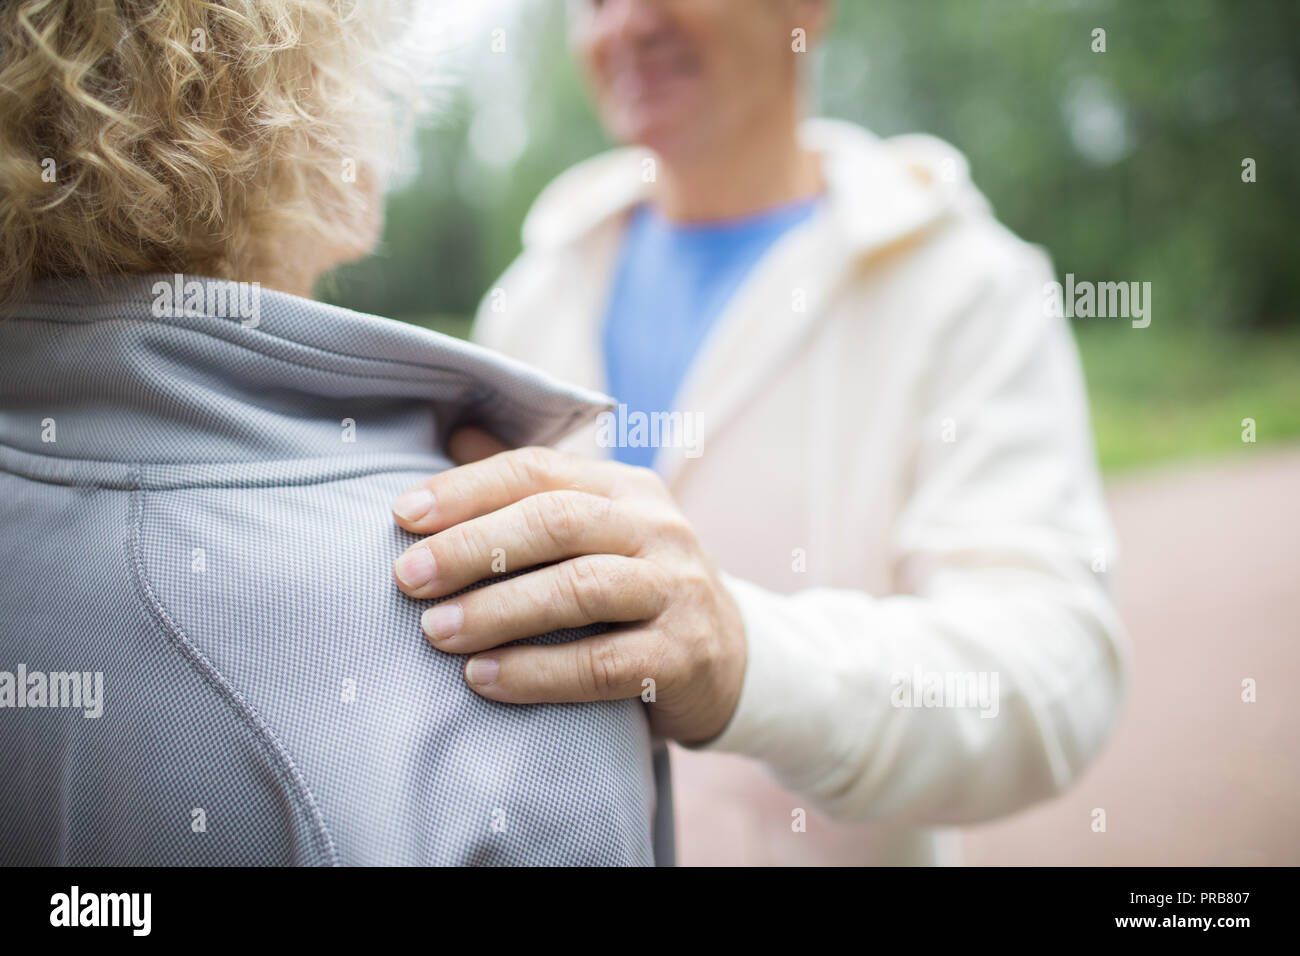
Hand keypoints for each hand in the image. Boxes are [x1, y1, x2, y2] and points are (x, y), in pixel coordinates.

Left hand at [389, 428, 746, 744]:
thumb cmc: (636, 590)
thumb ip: (532, 490)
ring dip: (497, 609)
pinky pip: (601, 664)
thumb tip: (453, 433)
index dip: (467, 489)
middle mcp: (658, 527)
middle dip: (473, 546)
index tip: (401, 515)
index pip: (539, 471)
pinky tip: (483, 679)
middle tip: (407, 577)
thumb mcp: (596, 531)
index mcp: (627, 488)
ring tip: (435, 630)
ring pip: (579, 587)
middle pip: (556, 521)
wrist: (731, 662)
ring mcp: (676, 590)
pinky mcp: (681, 656)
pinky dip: (536, 672)